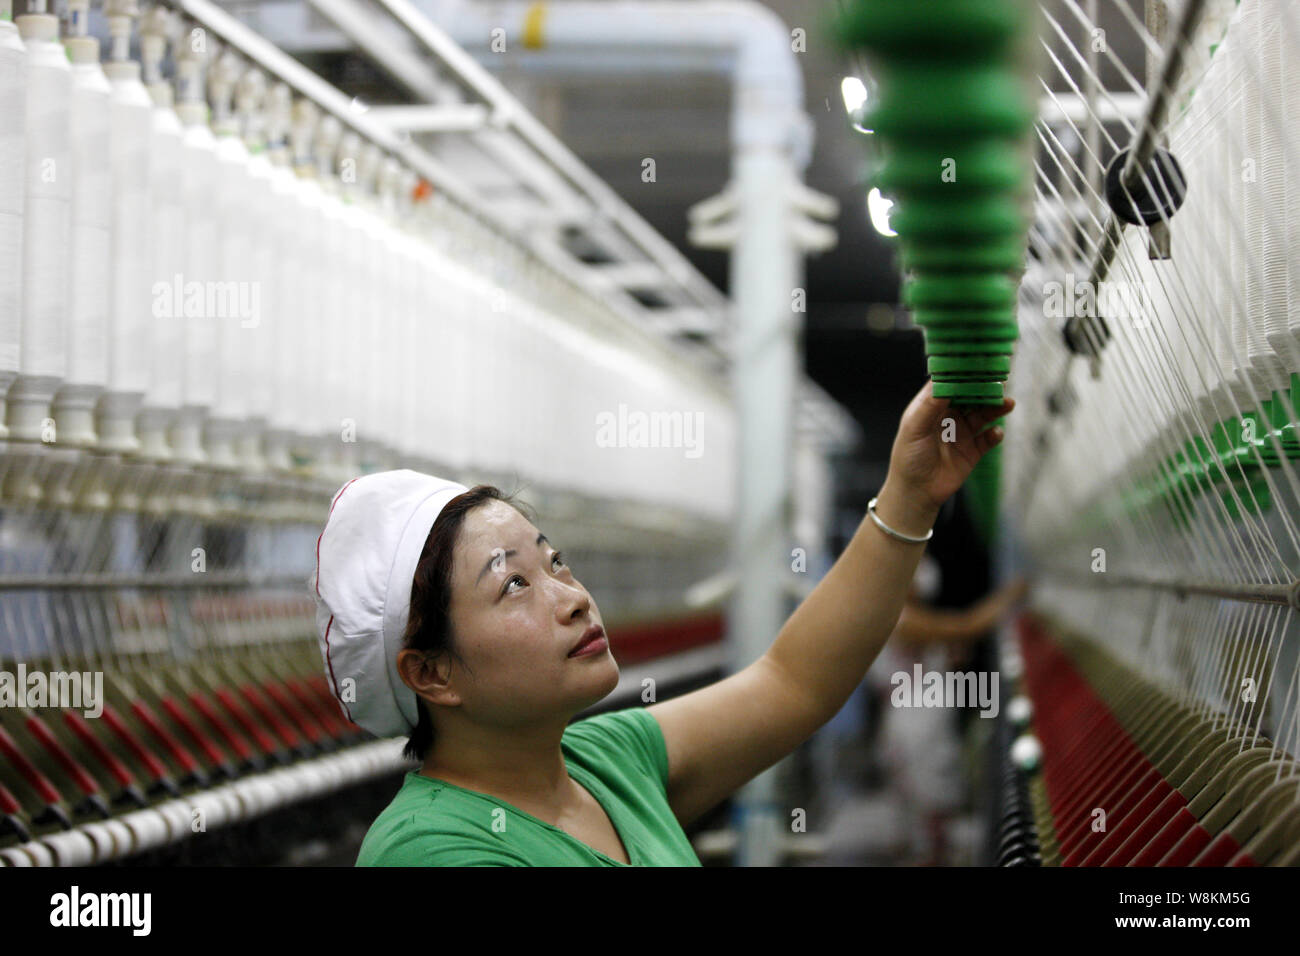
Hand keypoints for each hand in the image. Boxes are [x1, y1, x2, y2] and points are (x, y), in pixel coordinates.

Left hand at [886, 380, 1014, 513]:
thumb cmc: (908, 457)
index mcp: (931, 407)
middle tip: (999, 381)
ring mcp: (962, 432)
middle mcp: (949, 416)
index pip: (949, 384)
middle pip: (971, 396)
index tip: (977, 364)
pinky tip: (996, 432)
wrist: (916, 492)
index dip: (962, 373)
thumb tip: (943, 384)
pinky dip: (995, 434)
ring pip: (984, 414)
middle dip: (985, 388)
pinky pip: (989, 438)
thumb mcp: (913, 429)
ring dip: (996, 408)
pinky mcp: (973, 450)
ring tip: (1007, 403)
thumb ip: (928, 407)